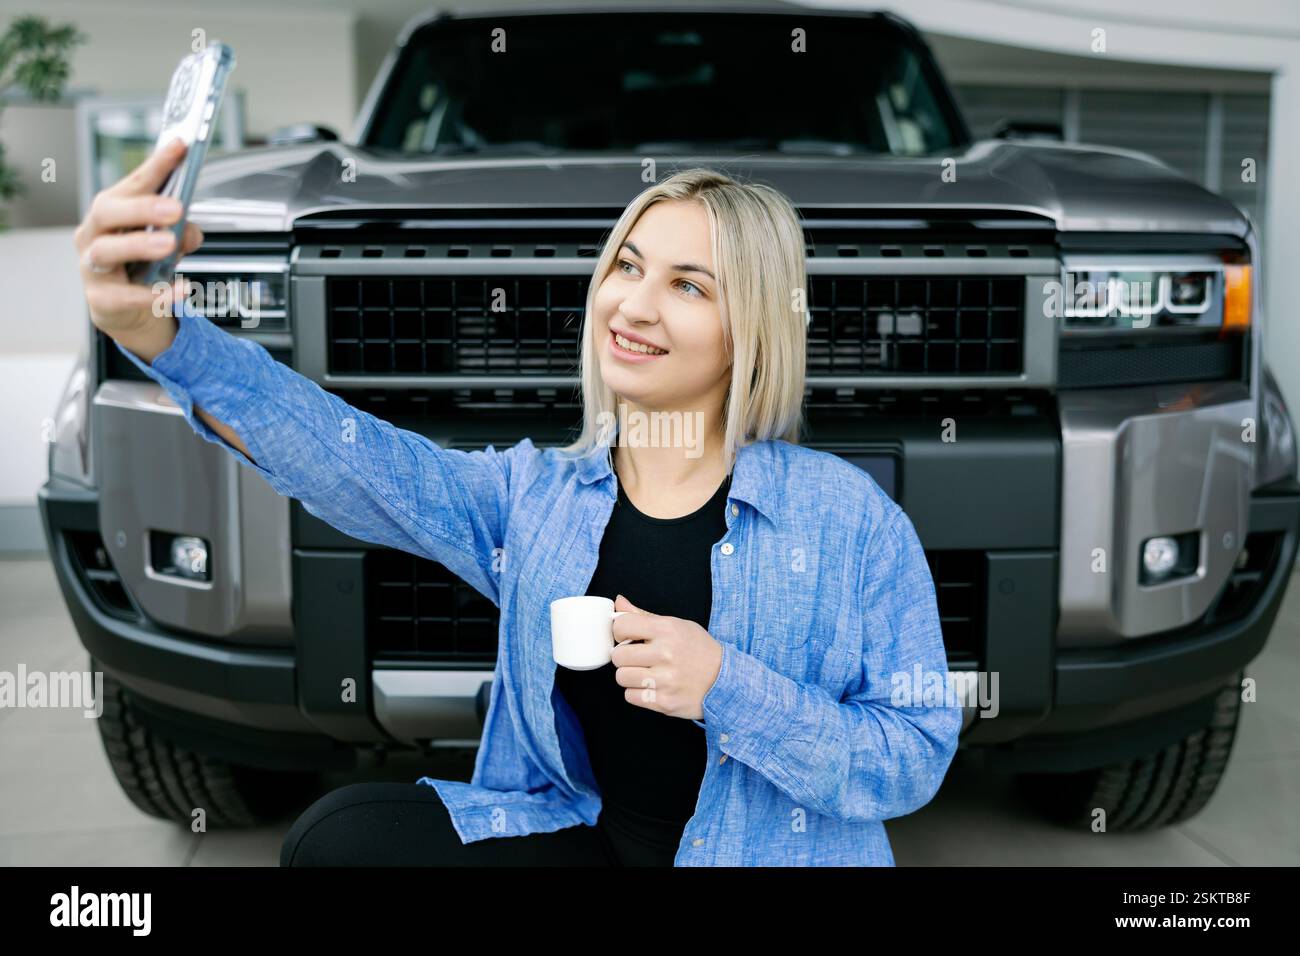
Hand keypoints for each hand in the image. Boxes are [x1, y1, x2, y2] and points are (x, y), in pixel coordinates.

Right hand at [74, 135, 205, 343]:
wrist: (125, 310)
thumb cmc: (142, 265)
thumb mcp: (167, 244)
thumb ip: (182, 233)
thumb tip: (189, 229)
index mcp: (113, 211)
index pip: (133, 182)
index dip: (156, 164)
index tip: (180, 146)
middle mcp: (95, 233)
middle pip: (107, 211)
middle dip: (141, 207)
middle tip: (175, 208)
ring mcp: (92, 266)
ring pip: (106, 251)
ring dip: (139, 245)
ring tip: (169, 244)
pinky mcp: (101, 298)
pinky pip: (124, 296)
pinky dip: (154, 293)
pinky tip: (181, 289)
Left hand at [609, 594, 722, 719]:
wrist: (726, 681)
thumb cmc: (699, 650)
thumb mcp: (677, 625)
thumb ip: (644, 616)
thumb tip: (619, 603)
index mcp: (667, 630)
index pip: (622, 626)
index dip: (620, 632)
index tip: (627, 638)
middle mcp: (666, 654)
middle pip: (618, 655)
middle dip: (624, 657)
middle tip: (637, 658)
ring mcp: (665, 680)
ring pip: (621, 677)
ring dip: (629, 676)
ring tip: (645, 673)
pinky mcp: (665, 702)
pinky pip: (631, 696)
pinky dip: (638, 693)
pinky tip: (652, 687)